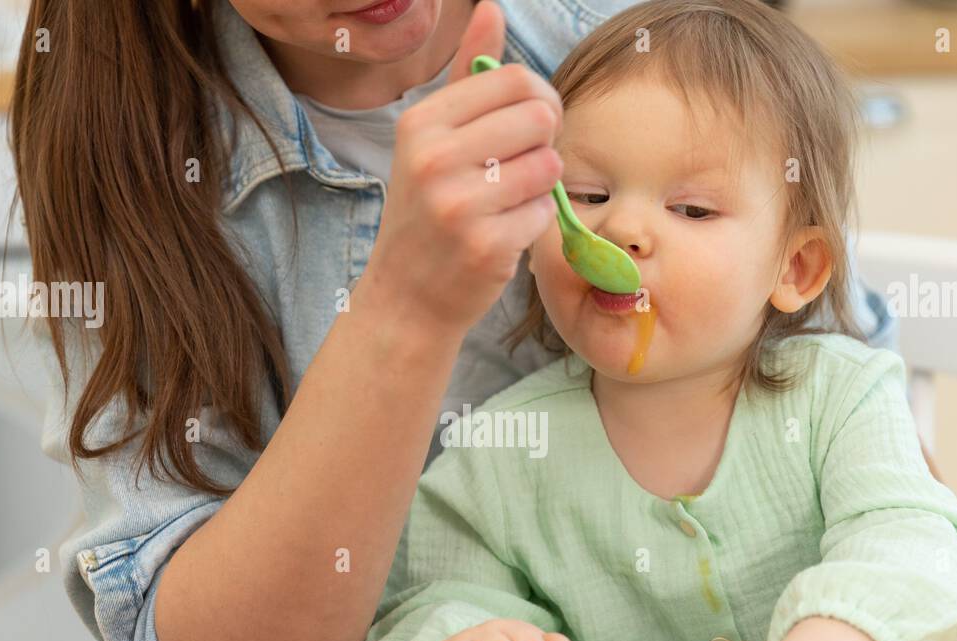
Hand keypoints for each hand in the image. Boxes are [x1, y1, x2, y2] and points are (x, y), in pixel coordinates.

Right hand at [356, 0, 561, 336]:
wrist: (407, 295)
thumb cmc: (428, 210)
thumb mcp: (431, 138)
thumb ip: (466, 73)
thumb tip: (490, 6)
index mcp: (423, 123)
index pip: (516, 79)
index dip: (539, 100)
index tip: (530, 125)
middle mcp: (435, 159)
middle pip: (540, 117)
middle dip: (544, 142)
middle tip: (521, 166)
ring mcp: (460, 206)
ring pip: (549, 166)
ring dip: (541, 186)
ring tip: (508, 200)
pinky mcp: (486, 247)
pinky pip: (544, 213)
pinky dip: (533, 223)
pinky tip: (504, 233)